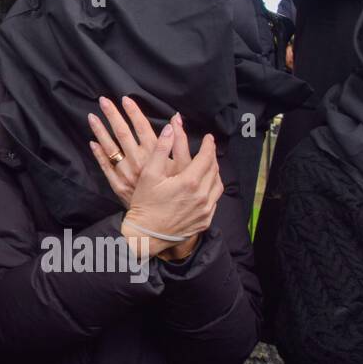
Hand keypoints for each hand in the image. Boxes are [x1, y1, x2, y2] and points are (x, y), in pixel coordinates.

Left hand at [88, 97, 186, 206]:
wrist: (162, 219)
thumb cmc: (175, 192)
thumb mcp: (183, 167)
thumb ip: (180, 142)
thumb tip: (176, 118)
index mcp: (153, 155)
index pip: (141, 127)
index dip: (133, 112)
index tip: (125, 99)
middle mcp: (137, 161)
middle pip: (122, 133)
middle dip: (112, 115)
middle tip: (103, 100)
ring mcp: (124, 172)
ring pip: (109, 147)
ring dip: (100, 131)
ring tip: (92, 116)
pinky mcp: (116, 183)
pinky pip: (104, 166)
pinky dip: (98, 154)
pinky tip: (92, 142)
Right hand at [120, 124, 222, 259]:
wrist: (146, 234)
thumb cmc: (145, 204)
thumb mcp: (149, 174)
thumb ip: (162, 149)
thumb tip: (170, 129)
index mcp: (190, 182)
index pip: (206, 158)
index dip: (208, 146)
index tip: (209, 137)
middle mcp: (202, 196)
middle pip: (214, 170)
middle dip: (212, 157)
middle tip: (208, 149)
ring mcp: (205, 210)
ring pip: (217, 186)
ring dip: (214, 173)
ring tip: (208, 166)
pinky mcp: (204, 221)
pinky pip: (214, 201)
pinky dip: (212, 190)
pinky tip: (204, 187)